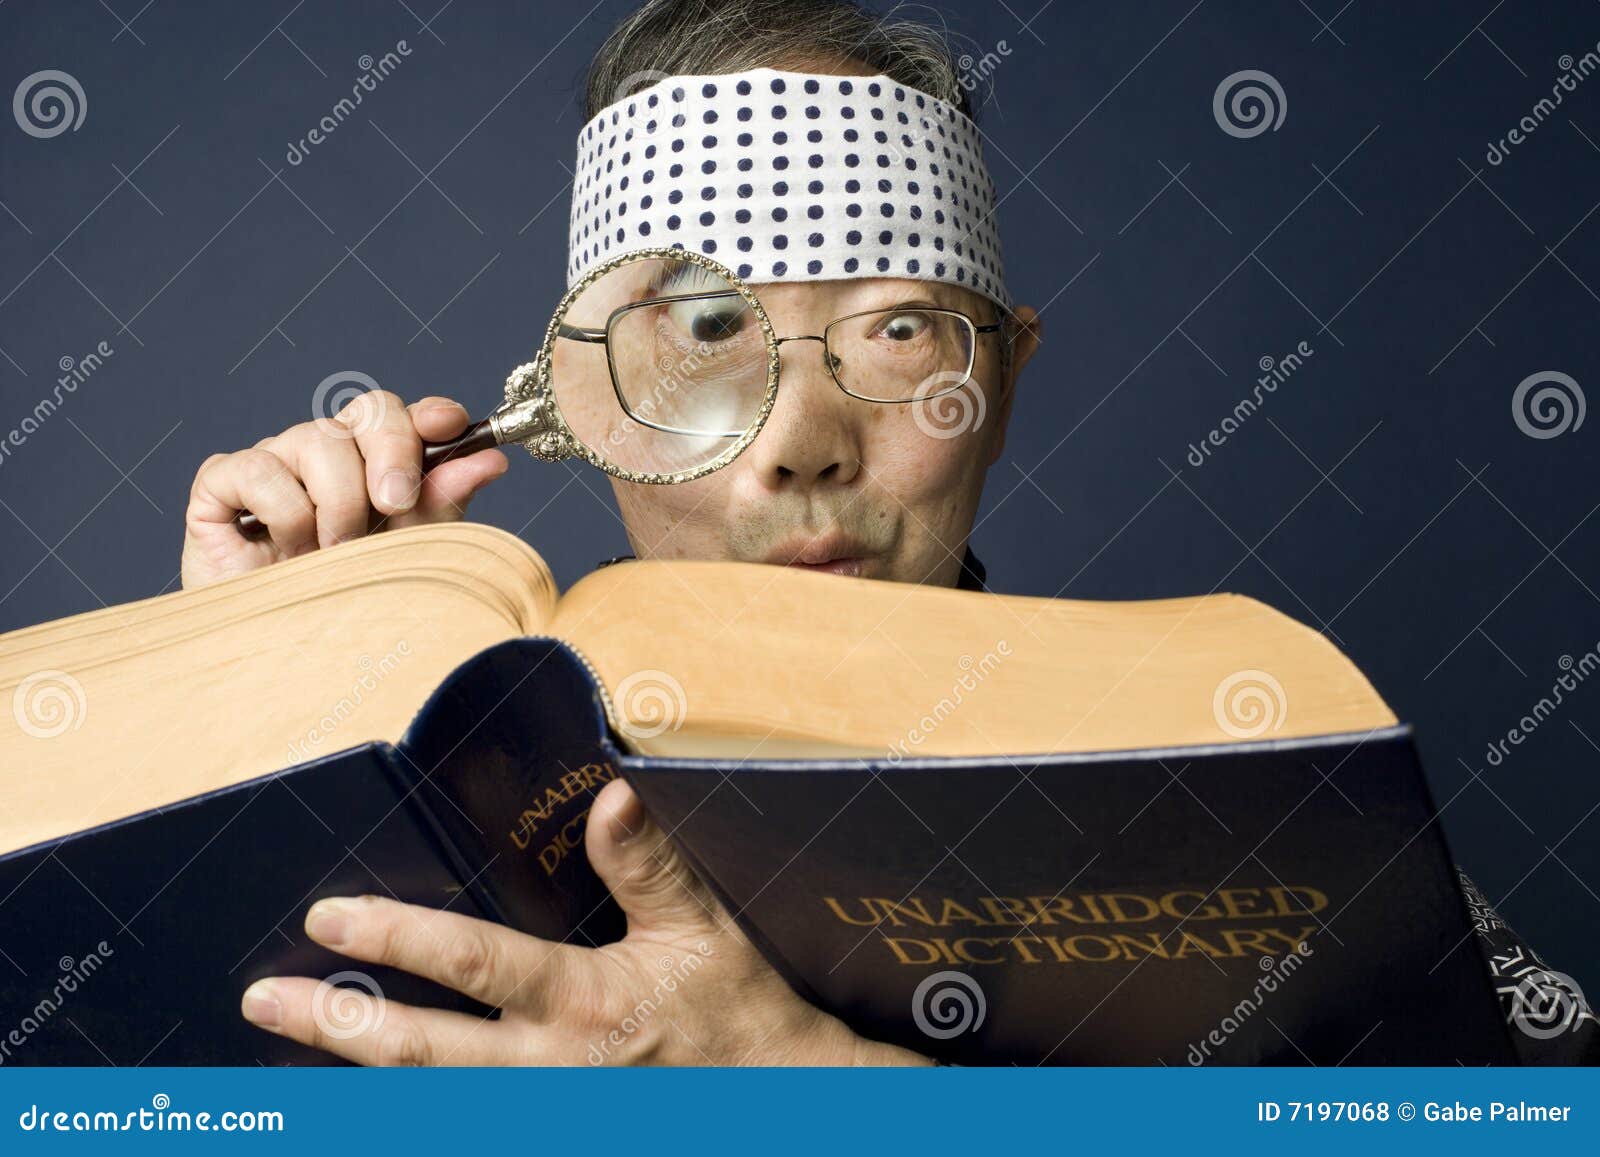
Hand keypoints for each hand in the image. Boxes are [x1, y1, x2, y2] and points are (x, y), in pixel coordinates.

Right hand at [181, 391, 507, 589]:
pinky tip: (282, 552)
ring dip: (338, 505)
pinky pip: (260, 468)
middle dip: (393, 454)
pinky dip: (284, 514)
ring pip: (319, 440)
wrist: (273, 657)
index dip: (428, 415)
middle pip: (370, 411)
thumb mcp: (405, 554)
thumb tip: (492, 460)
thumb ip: (441, 505)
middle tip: (395, 506)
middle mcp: (327, 452)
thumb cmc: (343, 603)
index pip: (404, 415)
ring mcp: (274, 460)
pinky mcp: (221, 481)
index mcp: (374, 463)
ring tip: (334, 555)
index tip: (449, 426)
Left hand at [239, 778, 929, 1065]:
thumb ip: (646, 865)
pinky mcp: (548, 1135)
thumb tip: (608, 793)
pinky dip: (406, 1110)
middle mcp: (551, 1074)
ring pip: (428, 1105)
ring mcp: (544, 1117)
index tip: (329, 918)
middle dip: (337, 1026)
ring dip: (352, 1082)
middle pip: (421, 1056)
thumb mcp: (701, 929)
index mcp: (587, 1006)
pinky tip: (364, 1099)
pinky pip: (462, 1126)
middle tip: (265, 998)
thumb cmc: (738, 1010)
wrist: (781, 1102)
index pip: (475, 967)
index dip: (397, 940)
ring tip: (286, 1056)